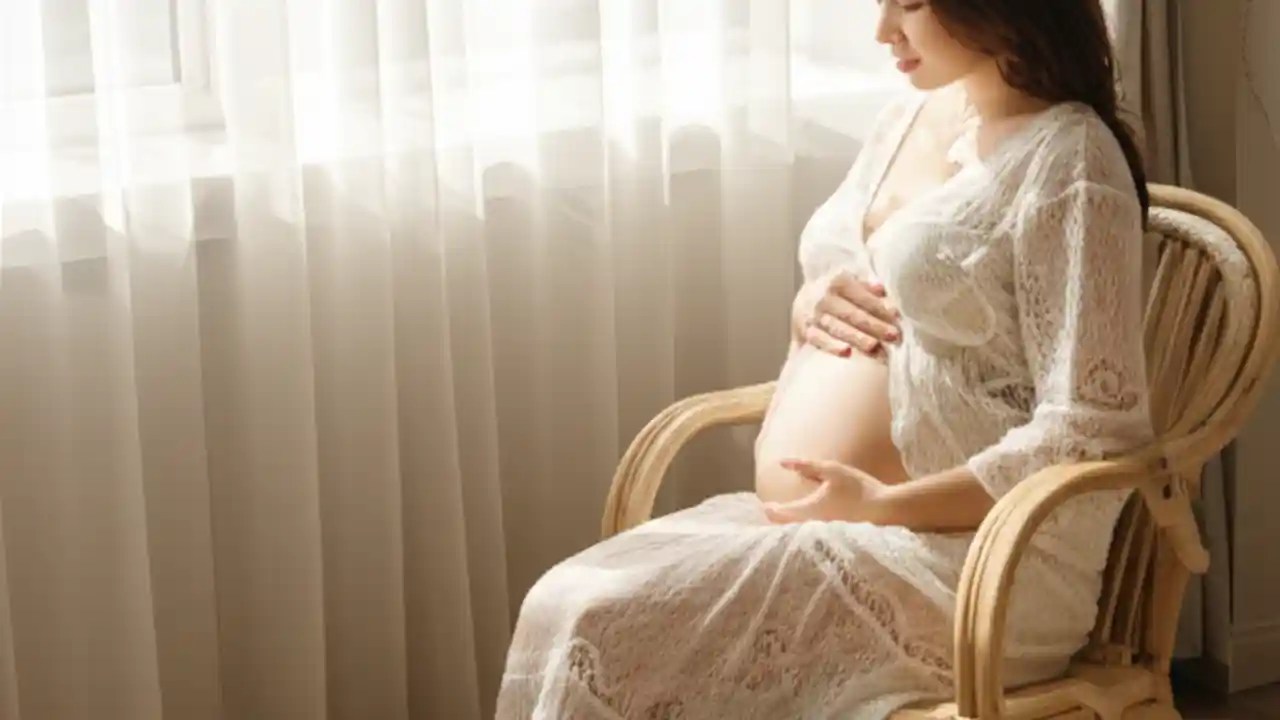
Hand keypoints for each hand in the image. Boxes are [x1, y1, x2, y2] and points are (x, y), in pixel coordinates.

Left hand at [762, 459, 890, 523]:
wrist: (885, 510)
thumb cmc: (858, 489)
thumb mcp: (832, 471)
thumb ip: (806, 466)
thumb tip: (783, 463)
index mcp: (807, 510)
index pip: (779, 512)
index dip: (770, 508)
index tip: (766, 505)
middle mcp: (811, 525)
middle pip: (786, 526)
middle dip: (778, 520)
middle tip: (771, 512)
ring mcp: (822, 534)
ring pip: (799, 531)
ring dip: (791, 524)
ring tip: (788, 517)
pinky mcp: (833, 537)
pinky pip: (811, 534)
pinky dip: (805, 528)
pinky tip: (811, 522)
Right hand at [792, 269, 899, 356]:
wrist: (804, 300)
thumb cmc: (836, 294)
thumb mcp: (850, 282)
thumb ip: (866, 287)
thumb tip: (882, 290)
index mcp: (837, 281)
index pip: (862, 296)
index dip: (880, 307)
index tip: (896, 317)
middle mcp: (823, 297)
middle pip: (852, 313)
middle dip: (874, 325)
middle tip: (893, 336)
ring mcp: (813, 315)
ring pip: (837, 327)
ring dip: (857, 337)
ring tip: (875, 347)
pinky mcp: (805, 331)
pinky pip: (819, 339)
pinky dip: (832, 346)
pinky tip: (847, 352)